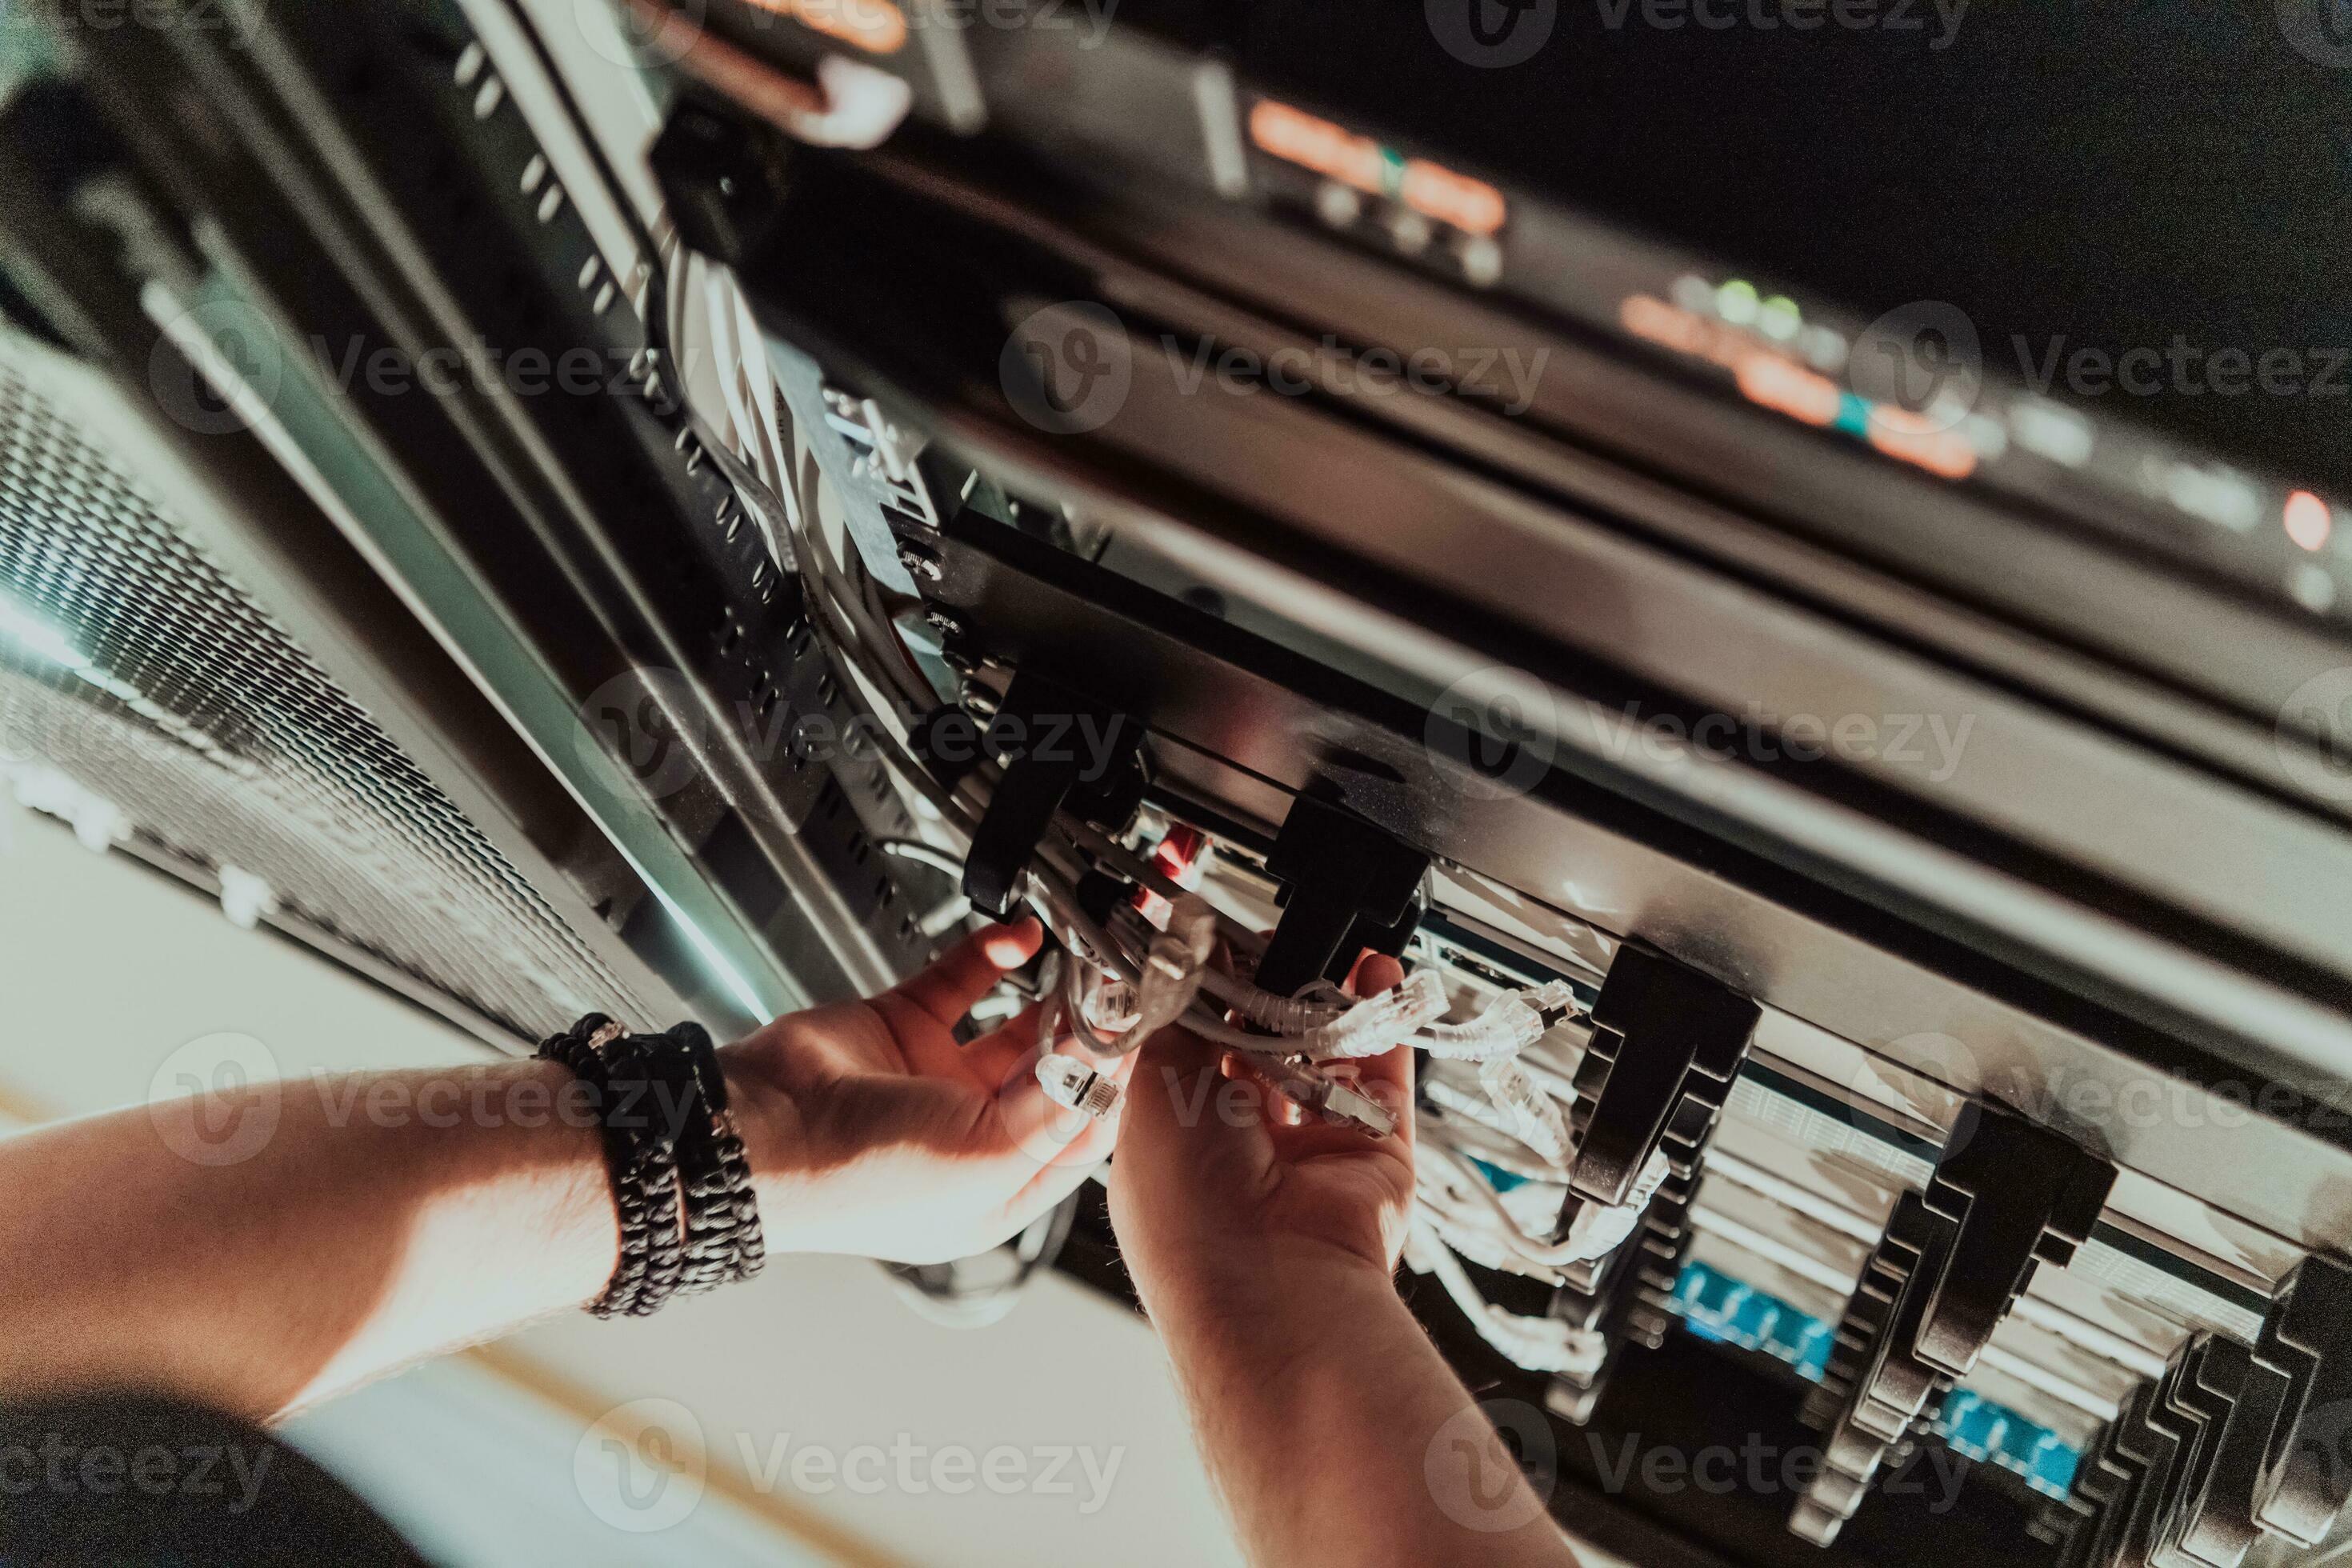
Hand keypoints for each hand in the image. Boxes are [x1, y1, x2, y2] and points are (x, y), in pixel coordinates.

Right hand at [719, 919, 1128, 1263]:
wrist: (763, 1131)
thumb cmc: (860, 1178)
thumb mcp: (985, 1158)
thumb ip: (1053, 1111)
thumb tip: (1109, 1067)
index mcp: (994, 1190)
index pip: (1078, 1134)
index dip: (1111, 1086)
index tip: (1137, 1037)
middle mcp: (969, 1138)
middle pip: (1052, 1077)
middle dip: (1087, 1035)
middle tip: (1118, 990)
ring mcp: (936, 1080)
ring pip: (1016, 1026)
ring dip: (1051, 993)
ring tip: (1082, 962)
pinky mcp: (904, 1027)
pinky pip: (962, 983)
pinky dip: (993, 955)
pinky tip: (1022, 938)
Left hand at [1110, 951, 1415, 1308]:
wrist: (1269, 1284)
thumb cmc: (1185, 1205)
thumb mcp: (1155, 1084)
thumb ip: (1178, 1015)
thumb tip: (1189, 956)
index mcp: (1176, 1140)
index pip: (1194, 1052)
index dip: (1207, 1000)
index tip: (1220, 948)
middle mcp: (1244, 1150)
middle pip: (1265, 1050)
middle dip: (1272, 997)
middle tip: (1280, 941)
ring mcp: (1313, 1154)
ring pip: (1328, 1060)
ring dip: (1332, 1003)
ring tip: (1334, 945)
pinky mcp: (1374, 1155)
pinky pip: (1384, 1078)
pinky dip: (1385, 1024)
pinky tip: (1378, 974)